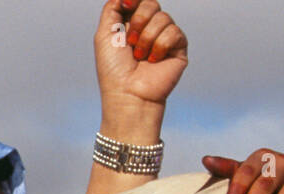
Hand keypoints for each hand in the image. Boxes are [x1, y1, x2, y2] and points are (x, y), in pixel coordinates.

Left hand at [95, 0, 188, 114]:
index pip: (139, 1)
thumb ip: (112, 9)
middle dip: (139, 20)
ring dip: (146, 38)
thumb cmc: (113, 70)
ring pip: (163, 17)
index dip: (134, 0)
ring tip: (140, 56)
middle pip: (152, 3)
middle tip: (130, 41)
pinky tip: (153, 61)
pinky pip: (174, 32)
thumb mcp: (104, 35)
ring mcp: (165, 38)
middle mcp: (149, 29)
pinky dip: (160, 46)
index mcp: (131, 25)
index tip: (127, 5)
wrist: (127, 93)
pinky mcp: (178, 48)